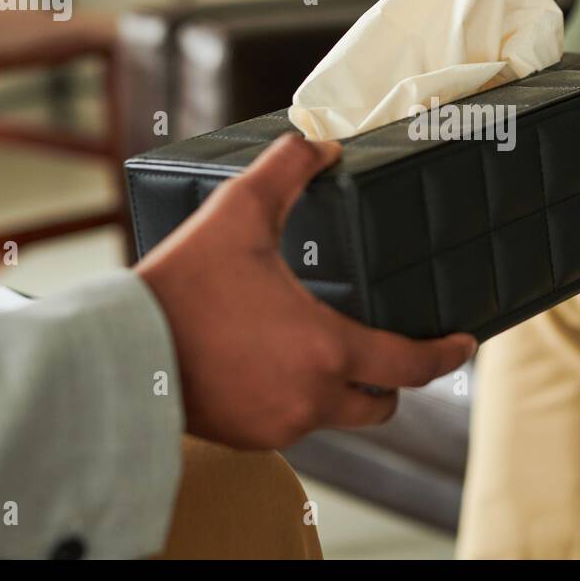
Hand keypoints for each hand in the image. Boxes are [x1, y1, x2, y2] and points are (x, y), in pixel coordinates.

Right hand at [136, 134, 476, 449]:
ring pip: (334, 413)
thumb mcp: (237, 212)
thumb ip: (286, 171)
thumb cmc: (180, 285)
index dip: (446, 355)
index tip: (464, 344)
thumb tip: (322, 142)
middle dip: (392, 380)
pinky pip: (292, 423)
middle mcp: (311, 399)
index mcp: (325, 349)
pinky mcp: (248, 438)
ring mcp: (279, 426)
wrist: (115, 353)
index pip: (410, 365)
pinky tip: (275, 366)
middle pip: (381, 404)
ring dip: (339, 388)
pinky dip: (296, 399)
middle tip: (387, 349)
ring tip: (319, 348)